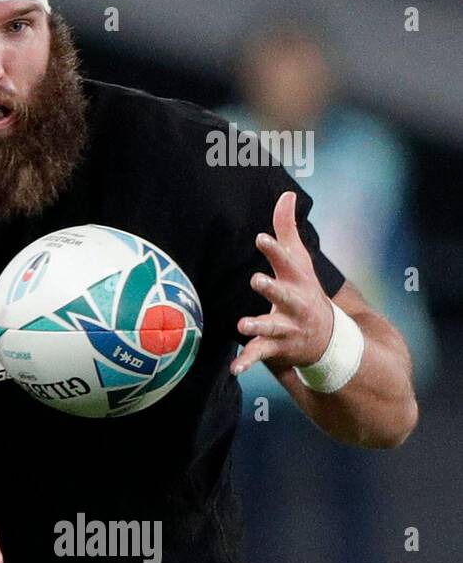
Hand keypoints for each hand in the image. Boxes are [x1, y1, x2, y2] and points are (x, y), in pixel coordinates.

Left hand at [230, 191, 335, 376]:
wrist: (327, 337)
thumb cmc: (305, 290)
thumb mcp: (299, 260)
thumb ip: (287, 229)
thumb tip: (286, 193)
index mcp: (296, 280)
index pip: (286, 261)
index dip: (274, 249)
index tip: (260, 238)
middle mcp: (294, 303)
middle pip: (284, 294)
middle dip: (272, 288)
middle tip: (256, 279)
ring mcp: (287, 326)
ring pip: (272, 326)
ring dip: (258, 325)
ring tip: (243, 324)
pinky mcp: (277, 347)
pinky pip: (260, 355)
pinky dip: (247, 362)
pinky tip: (235, 369)